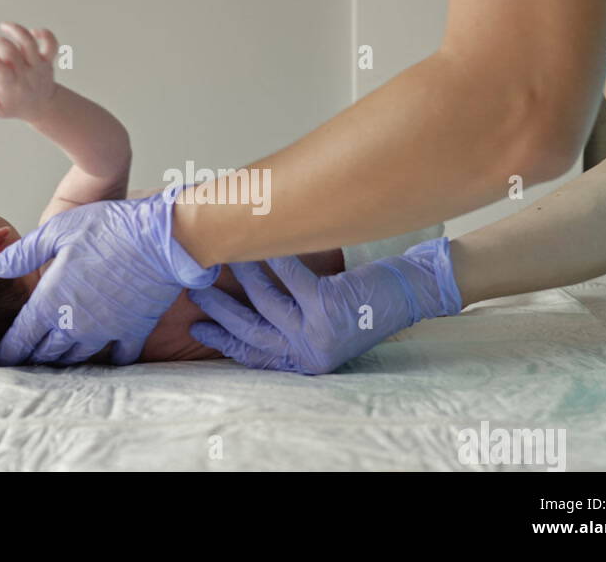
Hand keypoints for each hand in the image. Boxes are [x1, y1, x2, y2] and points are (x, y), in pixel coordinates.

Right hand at [0, 22, 59, 122]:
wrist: (43, 107)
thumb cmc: (15, 105)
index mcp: (11, 85)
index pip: (0, 69)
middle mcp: (25, 74)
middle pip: (10, 51)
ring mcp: (38, 66)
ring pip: (29, 43)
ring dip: (15, 30)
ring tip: (4, 26)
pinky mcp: (47, 60)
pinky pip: (52, 44)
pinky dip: (45, 34)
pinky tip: (32, 32)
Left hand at [0, 189, 220, 366]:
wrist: (161, 240)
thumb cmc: (109, 229)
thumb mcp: (57, 230)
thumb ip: (24, 253)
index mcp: (52, 301)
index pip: (21, 338)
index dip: (8, 352)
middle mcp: (75, 324)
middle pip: (47, 352)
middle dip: (32, 359)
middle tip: (23, 365)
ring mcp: (106, 331)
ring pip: (77, 356)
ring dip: (64, 361)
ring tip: (55, 364)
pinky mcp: (133, 330)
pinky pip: (119, 357)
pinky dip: (109, 360)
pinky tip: (105, 357)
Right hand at [187, 238, 461, 373]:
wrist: (412, 296)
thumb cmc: (368, 305)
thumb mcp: (326, 323)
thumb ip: (294, 321)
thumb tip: (248, 299)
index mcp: (306, 361)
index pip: (254, 355)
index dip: (223, 340)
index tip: (197, 326)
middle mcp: (310, 353)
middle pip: (251, 331)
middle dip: (219, 310)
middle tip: (194, 290)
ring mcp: (318, 333)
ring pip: (265, 303)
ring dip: (241, 276)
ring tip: (223, 256)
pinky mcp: (328, 307)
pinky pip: (290, 279)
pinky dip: (272, 260)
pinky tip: (259, 245)